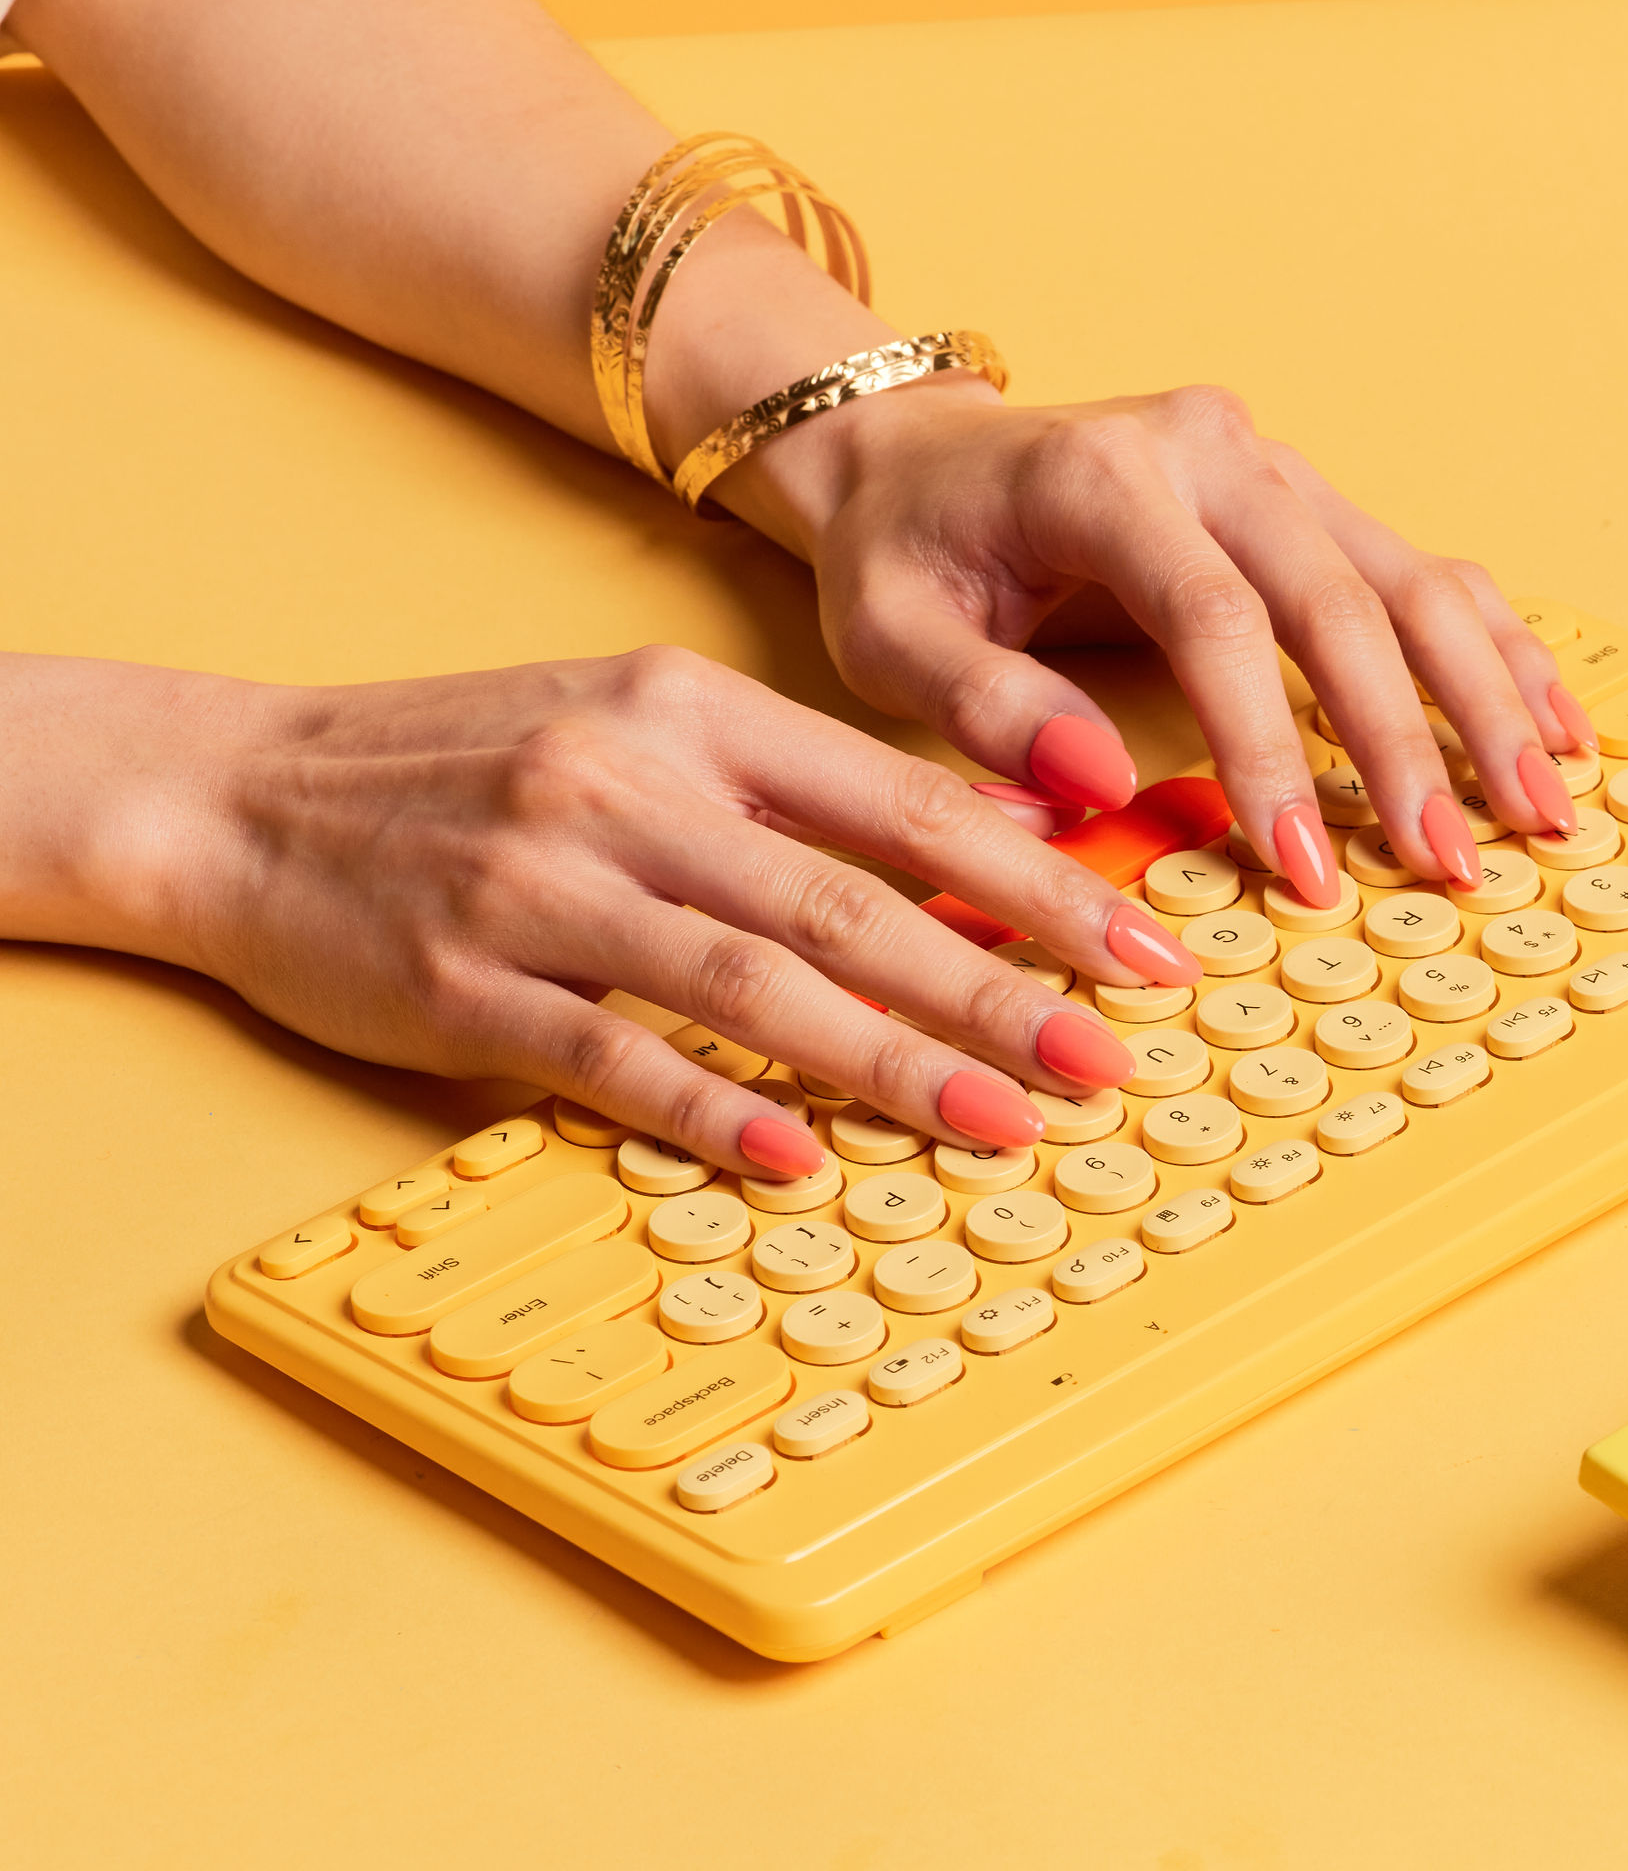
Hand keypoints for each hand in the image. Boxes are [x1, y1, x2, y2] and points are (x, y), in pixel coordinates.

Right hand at [63, 648, 1203, 1178]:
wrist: (237, 795)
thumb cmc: (475, 765)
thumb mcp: (644, 726)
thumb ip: (805, 786)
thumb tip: (1001, 844)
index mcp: (691, 712)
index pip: (905, 804)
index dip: (1041, 885)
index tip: (1148, 948)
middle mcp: (628, 788)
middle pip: (855, 903)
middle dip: (1004, 987)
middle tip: (1119, 1056)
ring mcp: (542, 891)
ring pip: (756, 983)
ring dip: (895, 1062)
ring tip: (1008, 1121)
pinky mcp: (460, 987)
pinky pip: (612, 1057)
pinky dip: (712, 1108)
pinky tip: (802, 1158)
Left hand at [727, 376, 1591, 903]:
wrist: (922, 457)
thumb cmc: (907, 554)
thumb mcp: (888, 634)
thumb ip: (983, 707)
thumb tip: (1099, 786)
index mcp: (1103, 475)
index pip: (1215, 615)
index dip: (1269, 743)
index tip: (1300, 861)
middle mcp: (1212, 451)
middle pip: (1341, 598)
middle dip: (1406, 742)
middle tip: (1450, 860)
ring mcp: (1278, 467)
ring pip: (1410, 582)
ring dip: (1486, 701)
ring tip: (1542, 810)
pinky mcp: (1316, 500)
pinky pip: (1425, 571)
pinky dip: (1499, 653)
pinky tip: (1558, 729)